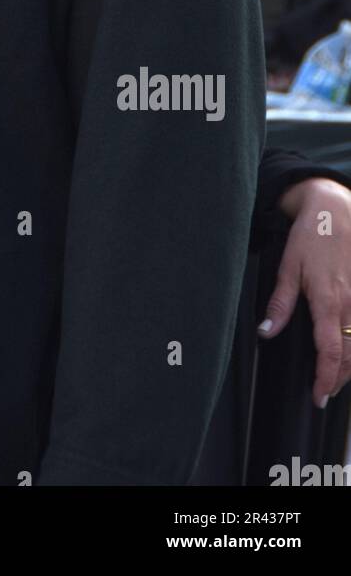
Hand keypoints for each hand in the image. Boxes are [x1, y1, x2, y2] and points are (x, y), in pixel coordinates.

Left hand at [258, 178, 350, 408]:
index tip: (317, 396)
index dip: (325, 378)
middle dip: (338, 380)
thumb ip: (279, 304)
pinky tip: (349, 353)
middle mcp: (350, 304)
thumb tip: (265, 333)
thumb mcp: (288, 268)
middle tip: (324, 395)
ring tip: (335, 381)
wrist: (335, 211)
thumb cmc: (310, 238)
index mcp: (327, 300)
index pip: (330, 351)